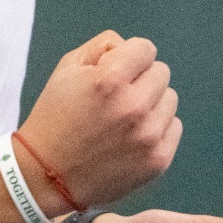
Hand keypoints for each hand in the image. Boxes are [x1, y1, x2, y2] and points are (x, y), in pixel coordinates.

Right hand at [17, 32, 180, 210]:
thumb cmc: (56, 116)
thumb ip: (103, 47)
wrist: (47, 175)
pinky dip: (157, 127)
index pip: (146, 49)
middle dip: (140, 79)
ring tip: (124, 119)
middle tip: (117, 98)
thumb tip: (130, 48)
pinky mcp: (158, 159)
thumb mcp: (67, 69)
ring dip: (151, 103)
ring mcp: (148, 135)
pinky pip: (174, 126)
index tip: (115, 73)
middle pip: (161, 72)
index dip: (129, 57)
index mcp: (109, 80)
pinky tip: (133, 136)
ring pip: (170, 99)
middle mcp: (134, 106)